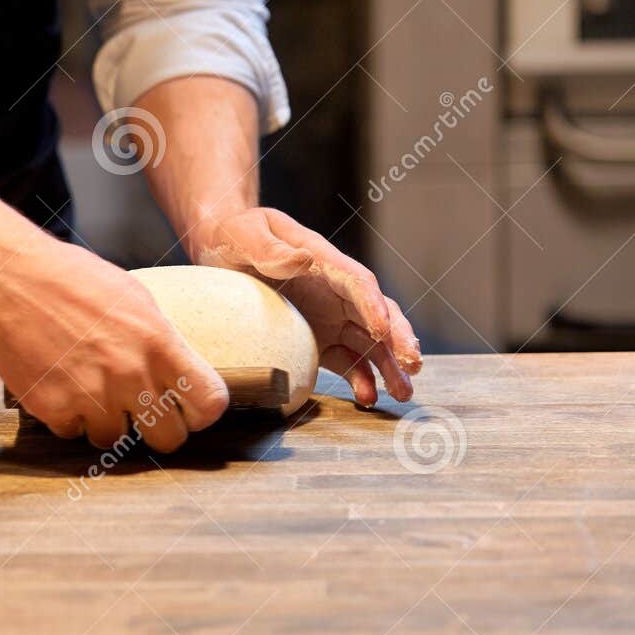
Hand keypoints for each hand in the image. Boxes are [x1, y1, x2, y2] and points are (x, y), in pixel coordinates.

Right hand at [0, 236, 228, 451]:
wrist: (10, 277)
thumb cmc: (69, 278)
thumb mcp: (133, 298)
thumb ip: (159, 339)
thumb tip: (176, 369)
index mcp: (158, 343)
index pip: (208, 402)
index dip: (201, 414)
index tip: (189, 412)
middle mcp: (130, 375)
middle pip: (168, 438)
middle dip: (156, 430)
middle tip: (140, 414)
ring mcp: (91, 395)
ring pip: (114, 439)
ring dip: (104, 421)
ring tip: (88, 389)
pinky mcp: (54, 407)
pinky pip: (71, 431)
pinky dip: (66, 415)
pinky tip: (58, 384)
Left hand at [194, 208, 422, 407]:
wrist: (221, 249)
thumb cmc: (236, 236)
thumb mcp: (247, 236)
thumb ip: (272, 250)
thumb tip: (304, 259)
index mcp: (323, 262)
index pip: (358, 283)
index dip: (373, 306)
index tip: (384, 330)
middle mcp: (335, 291)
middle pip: (377, 313)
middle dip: (398, 340)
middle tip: (413, 367)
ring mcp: (330, 316)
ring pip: (370, 341)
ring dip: (388, 366)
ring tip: (402, 393)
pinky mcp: (319, 338)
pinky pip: (346, 360)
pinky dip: (359, 378)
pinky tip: (366, 397)